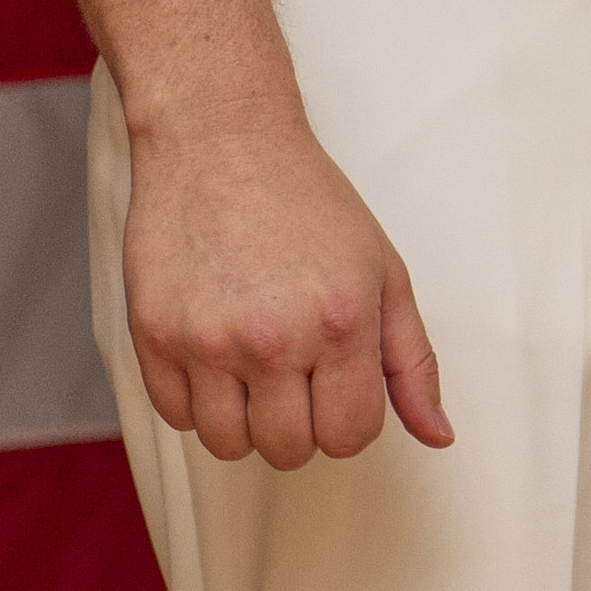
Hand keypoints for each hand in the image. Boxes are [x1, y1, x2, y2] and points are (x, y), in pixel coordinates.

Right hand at [121, 101, 451, 468]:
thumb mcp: (383, 271)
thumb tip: (438, 436)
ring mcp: (206, 340)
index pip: (349, 437)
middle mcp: (272, 338)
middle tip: (296, 368)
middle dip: (300, 421)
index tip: (337, 382)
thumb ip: (412, 362)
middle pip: (289, 451)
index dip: (348, 418)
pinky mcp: (151, 336)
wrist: (220, 139)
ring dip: (246, 418)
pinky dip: (197, 400)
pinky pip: (175, 418)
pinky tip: (213, 351)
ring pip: (229, 445)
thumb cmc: (306, 201)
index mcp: (340, 321)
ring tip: (253, 362)